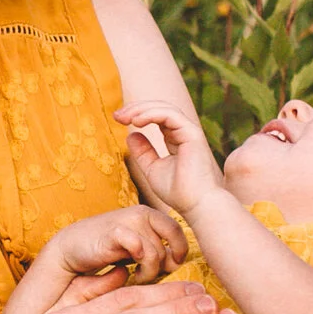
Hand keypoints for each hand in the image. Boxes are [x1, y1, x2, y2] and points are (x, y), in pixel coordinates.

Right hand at [50, 205, 187, 284]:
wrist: (72, 247)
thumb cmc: (107, 249)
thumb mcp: (137, 246)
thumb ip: (156, 249)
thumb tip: (176, 263)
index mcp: (148, 214)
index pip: (177, 230)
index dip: (179, 251)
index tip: (171, 266)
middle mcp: (141, 213)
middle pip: (168, 246)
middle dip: (162, 266)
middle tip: (148, 273)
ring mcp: (128, 221)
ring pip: (156, 253)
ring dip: (150, 271)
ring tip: (138, 276)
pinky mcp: (115, 232)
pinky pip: (141, 249)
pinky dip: (140, 263)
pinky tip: (129, 270)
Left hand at [115, 101, 224, 215]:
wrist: (195, 205)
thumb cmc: (177, 192)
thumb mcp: (152, 169)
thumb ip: (143, 152)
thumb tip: (130, 134)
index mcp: (175, 139)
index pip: (156, 117)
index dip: (136, 114)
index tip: (117, 119)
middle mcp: (183, 132)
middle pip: (159, 109)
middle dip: (136, 108)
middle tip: (117, 115)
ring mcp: (189, 132)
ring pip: (165, 108)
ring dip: (142, 109)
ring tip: (125, 117)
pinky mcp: (192, 134)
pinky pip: (170, 115)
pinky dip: (152, 114)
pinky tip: (137, 121)